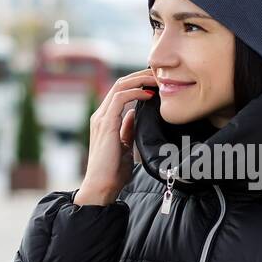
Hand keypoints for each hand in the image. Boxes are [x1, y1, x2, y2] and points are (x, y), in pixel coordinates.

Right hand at [74, 68, 155, 204]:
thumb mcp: (124, 145)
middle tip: (160, 75)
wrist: (101, 187)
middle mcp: (101, 115)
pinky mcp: (106, 124)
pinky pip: (120, 99)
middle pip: (120, 83)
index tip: (157, 82)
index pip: (120, 91)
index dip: (138, 82)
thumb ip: (127, 129)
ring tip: (157, 80)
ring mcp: (101, 118)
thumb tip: (135, 113)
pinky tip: (149, 95)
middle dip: (141, 75)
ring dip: (140, 80)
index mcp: (105, 119)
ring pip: (120, 86)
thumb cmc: (113, 171)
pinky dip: (136, 92)